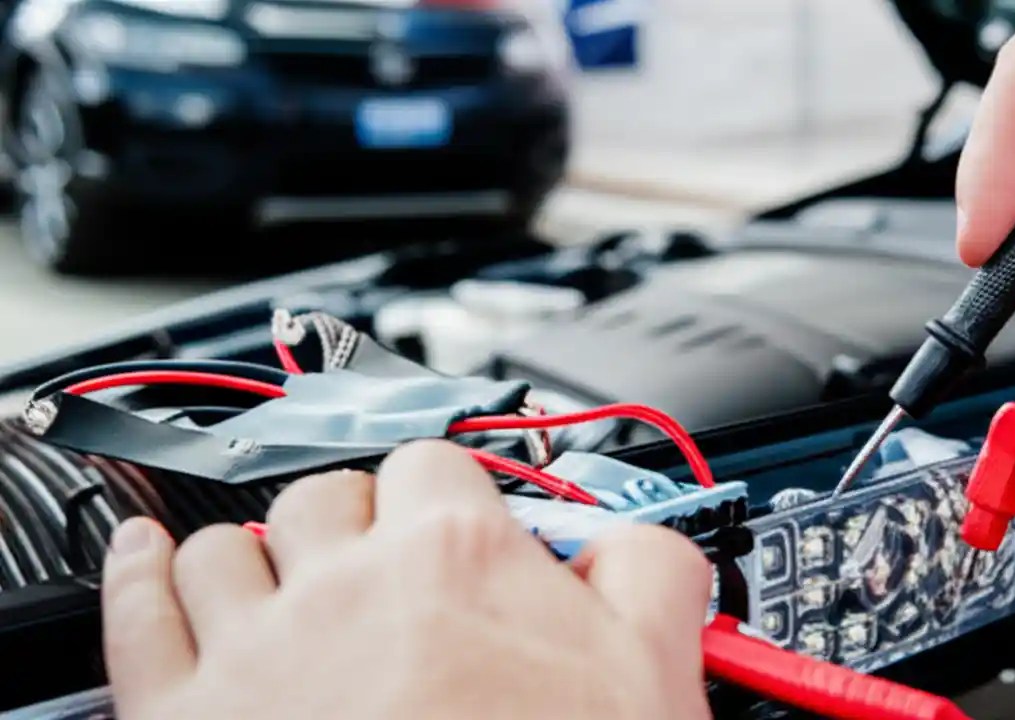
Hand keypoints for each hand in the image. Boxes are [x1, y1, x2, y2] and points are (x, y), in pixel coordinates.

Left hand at [101, 441, 712, 719]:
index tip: (456, 534)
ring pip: (233, 543)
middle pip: (331, 495)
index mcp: (457, 558)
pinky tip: (152, 561)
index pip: (435, 468)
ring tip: (283, 580)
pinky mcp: (186, 716)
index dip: (448, 503)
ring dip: (259, 551)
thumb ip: (649, 572)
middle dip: (359, 525)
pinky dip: (142, 576)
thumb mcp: (651, 673)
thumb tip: (635, 543)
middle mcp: (349, 583)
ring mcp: (259, 647)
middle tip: (383, 574)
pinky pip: (141, 612)